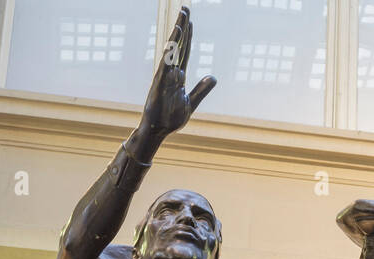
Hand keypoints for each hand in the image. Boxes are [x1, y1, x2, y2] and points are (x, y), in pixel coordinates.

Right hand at [139, 7, 215, 144]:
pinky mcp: (159, 86)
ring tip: (181, 21)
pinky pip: (164, 68)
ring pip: (172, 53)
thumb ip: (202, 89)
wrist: (159, 131)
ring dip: (176, 37)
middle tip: (185, 8)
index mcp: (179, 76)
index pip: (185, 51)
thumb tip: (214, 77)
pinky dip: (169, 56)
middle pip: (179, 46)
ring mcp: (164, 77)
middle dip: (183, 27)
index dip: (188, 35)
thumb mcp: (192, 102)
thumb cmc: (171, 117)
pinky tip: (173, 44)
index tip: (190, 19)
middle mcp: (171, 72)